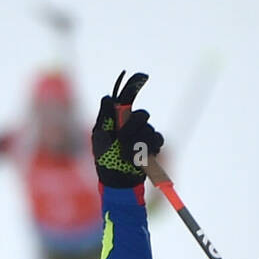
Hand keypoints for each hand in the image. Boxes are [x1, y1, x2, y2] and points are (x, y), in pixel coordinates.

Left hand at [90, 71, 163, 187]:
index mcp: (116, 119)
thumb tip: (107, 97)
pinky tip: (141, 158)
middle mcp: (130, 123)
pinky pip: (158, 140)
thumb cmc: (105, 161)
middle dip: (133, 130)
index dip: (135, 85)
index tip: (144, 77)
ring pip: (150, 130)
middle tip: (123, 144)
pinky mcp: (152, 144)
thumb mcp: (101, 139)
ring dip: (140, 144)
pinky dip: (150, 149)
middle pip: (141, 115)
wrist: (119, 182)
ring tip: (129, 156)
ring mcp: (142, 133)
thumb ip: (105, 118)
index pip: (126, 98)